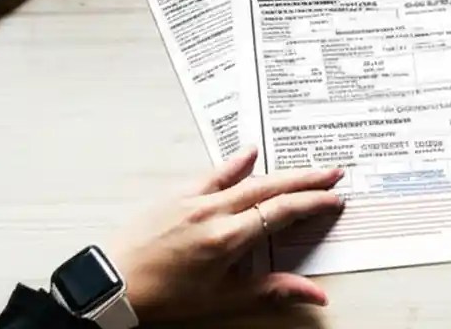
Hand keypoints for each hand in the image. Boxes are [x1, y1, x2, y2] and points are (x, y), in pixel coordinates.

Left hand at [109, 146, 343, 322]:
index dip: (312, 203)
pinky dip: (234, 163)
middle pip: (271, 188)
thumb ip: (272, 290)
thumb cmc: (164, 295)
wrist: (116, 282)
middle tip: (333, 172)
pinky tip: (249, 153)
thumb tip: (314, 294)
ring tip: (304, 166)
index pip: (281, 212)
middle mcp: (213, 211)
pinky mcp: (177, 193)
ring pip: (246, 177)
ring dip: (279, 171)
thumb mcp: (223, 298)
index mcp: (227, 238)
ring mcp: (194, 198)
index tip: (333, 198)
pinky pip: (212, 173)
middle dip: (306, 179)